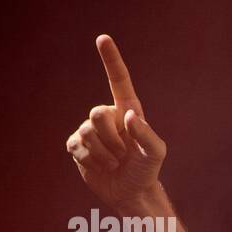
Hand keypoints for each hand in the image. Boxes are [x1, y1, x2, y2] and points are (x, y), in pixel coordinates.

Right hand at [65, 35, 167, 213]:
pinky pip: (76, 147)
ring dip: (104, 154)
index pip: (119, 81)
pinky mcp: (77, 145)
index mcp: (128, 111)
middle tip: (123, 154)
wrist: (131, 192)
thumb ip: (147, 134)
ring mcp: (90, 130)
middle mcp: (108, 116)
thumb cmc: (146, 169)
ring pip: (86, 133)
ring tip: (115, 163)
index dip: (111, 60)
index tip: (103, 38)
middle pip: (97, 113)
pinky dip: (91, 160)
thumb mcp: (156, 153)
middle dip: (111, 138)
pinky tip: (101, 166)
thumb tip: (128, 117)